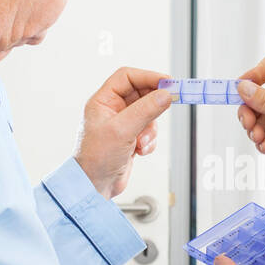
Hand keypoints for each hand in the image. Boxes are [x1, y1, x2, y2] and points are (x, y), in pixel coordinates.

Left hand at [74, 67, 173, 198]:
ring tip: (142, 141)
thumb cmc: (96, 158)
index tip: (167, 82)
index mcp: (102, 101)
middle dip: (153, 104)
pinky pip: (148, 131)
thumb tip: (165, 94)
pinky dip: (149, 140)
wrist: (94, 187)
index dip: (148, 76)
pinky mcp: (130, 139)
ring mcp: (121, 125)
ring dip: (150, 128)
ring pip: (148, 114)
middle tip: (170, 102)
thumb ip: (146, 110)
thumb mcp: (122, 130)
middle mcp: (111, 110)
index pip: (127, 77)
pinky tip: (140, 151)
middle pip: (141, 94)